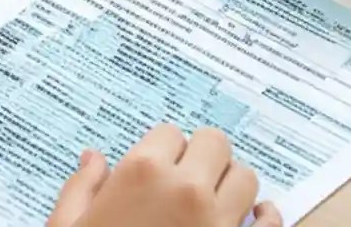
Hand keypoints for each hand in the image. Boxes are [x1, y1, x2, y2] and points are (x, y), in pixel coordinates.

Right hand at [48, 124, 282, 226]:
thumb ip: (80, 188)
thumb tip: (92, 159)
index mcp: (141, 173)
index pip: (169, 132)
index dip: (163, 150)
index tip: (157, 167)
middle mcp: (186, 189)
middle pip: (214, 143)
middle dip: (202, 156)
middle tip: (188, 177)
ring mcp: (218, 221)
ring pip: (245, 176)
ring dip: (231, 183)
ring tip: (213, 199)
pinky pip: (270, 222)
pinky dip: (266, 217)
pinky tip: (254, 216)